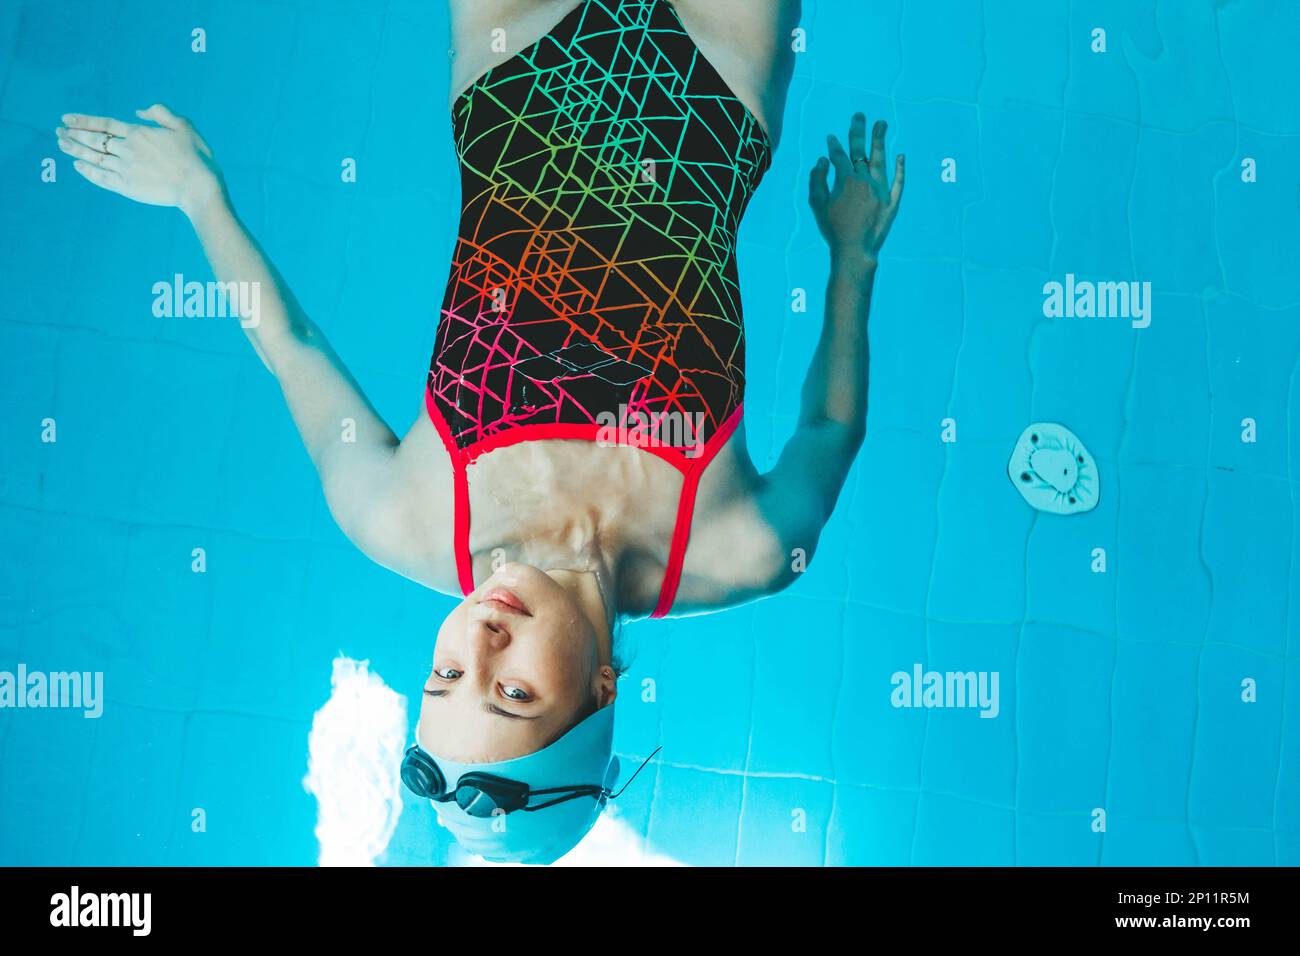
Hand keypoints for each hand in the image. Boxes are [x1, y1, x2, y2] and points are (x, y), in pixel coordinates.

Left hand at [56, 104, 224, 217]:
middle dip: (74, 134)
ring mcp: (126, 169)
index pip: (105, 124)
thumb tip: (138, 110)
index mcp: (140, 133)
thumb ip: (161, 113)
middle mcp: (128, 149)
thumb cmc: (197, 157)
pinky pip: (101, 178)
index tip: (67, 119)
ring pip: (94, 157)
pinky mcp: (128, 187)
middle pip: (94, 140)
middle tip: (59, 131)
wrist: (199, 188)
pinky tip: (78, 166)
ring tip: (61, 144)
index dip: (84, 121)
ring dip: (76, 150)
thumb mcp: (184, 126)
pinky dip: (88, 171)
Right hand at [809, 114, 903, 266]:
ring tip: (882, 124)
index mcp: (846, 180)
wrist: (854, 251)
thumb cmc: (833, 229)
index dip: (834, 145)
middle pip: (861, 151)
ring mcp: (881, 190)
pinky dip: (900, 169)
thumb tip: (822, 160)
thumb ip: (817, 179)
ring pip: (881, 160)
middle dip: (858, 131)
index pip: (839, 156)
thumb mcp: (817, 204)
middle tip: (859, 115)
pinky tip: (901, 156)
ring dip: (880, 141)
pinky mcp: (892, 202)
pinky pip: (898, 182)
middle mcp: (865, 180)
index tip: (831, 138)